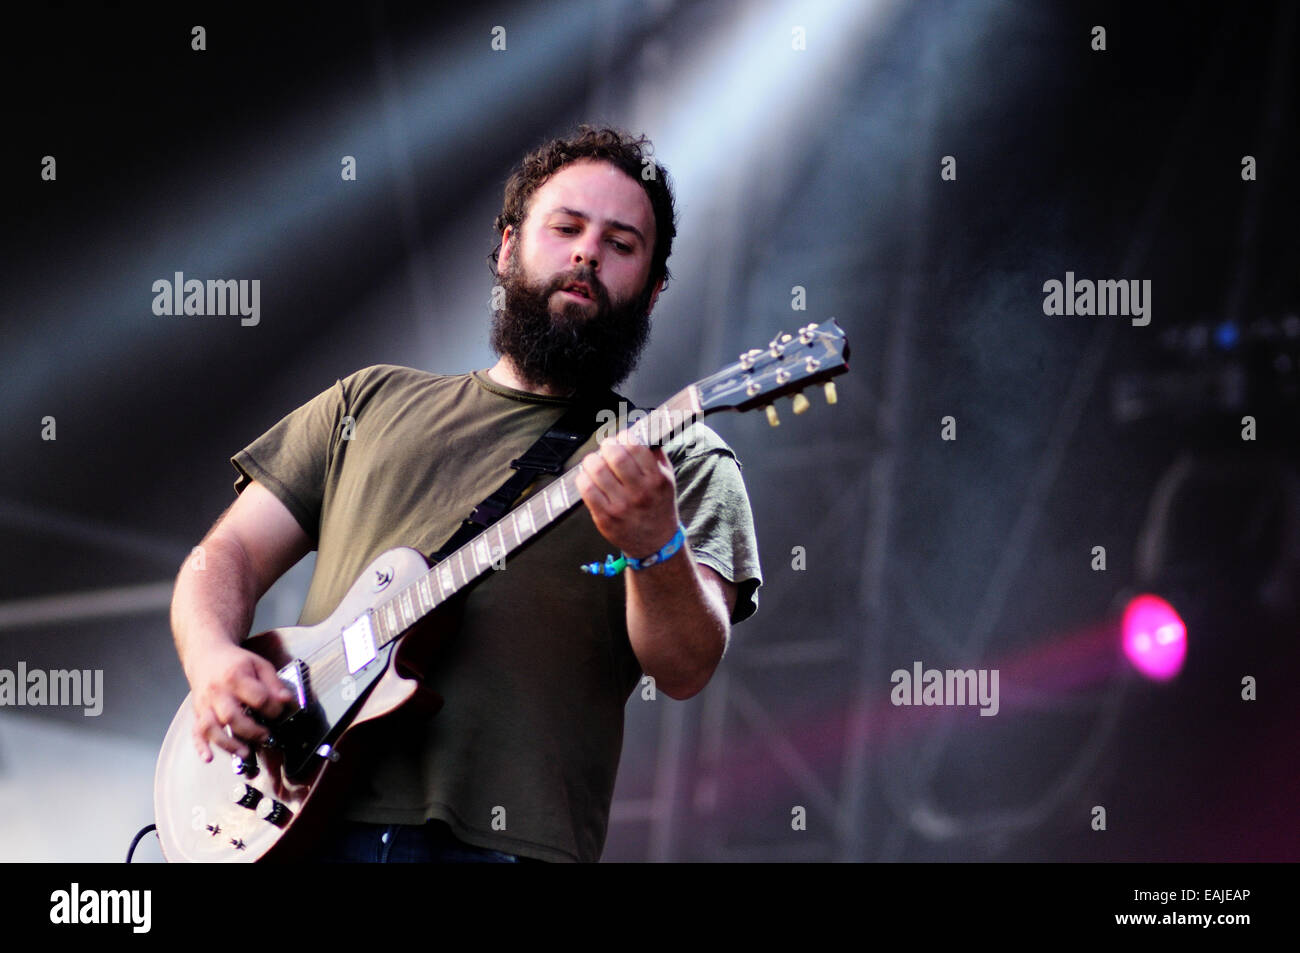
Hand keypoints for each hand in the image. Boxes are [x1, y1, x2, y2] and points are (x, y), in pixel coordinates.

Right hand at [185, 641, 294, 761]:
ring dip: (228, 743)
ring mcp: (204, 704)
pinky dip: (201, 746)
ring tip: (245, 753)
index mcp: (236, 676)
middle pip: (231, 716)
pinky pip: (196, 732)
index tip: (279, 712)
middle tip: (266, 737)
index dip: (272, 708)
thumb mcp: (259, 665)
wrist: (206, 655)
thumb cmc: (236, 662)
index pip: (257, 697)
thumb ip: (274, 683)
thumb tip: (287, 701)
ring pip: (211, 727)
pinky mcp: (197, 713)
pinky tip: (209, 758)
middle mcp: (217, 692)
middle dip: (251, 731)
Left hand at [575, 434, 679, 559]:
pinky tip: (589, 479)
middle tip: (606, 449)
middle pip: (613, 455)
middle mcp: (639, 493)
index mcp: (656, 479)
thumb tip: (640, 430)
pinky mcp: (604, 518)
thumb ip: (655, 454)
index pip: (635, 446)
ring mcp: (621, 506)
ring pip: (596, 470)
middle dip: (606, 446)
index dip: (624, 437)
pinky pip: (586, 489)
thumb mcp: (667, 479)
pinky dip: (583, 478)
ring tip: (596, 463)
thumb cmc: (659, 506)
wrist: (656, 543)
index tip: (622, 439)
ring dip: (592, 461)